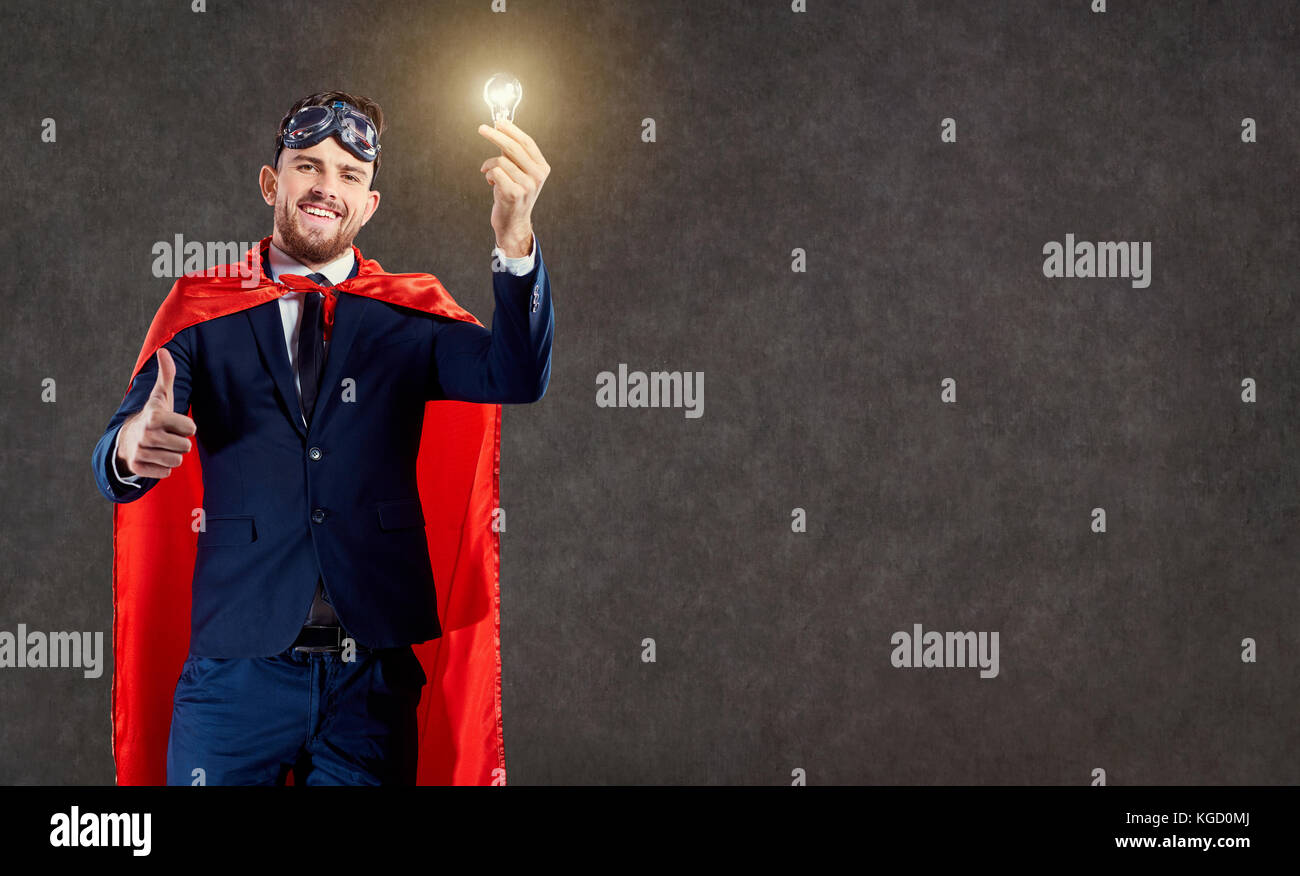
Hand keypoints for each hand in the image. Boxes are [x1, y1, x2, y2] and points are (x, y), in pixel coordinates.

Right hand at [116, 347, 196, 478]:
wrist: (127, 439)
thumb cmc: (153, 416)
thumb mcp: (161, 395)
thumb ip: (167, 374)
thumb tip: (164, 350)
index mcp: (155, 416)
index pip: (191, 428)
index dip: (187, 427)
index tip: (175, 423)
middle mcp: (146, 434)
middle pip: (185, 447)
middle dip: (181, 443)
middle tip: (168, 436)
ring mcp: (140, 451)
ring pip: (176, 461)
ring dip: (173, 455)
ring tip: (162, 447)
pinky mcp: (138, 467)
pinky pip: (165, 473)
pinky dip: (163, 468)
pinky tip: (154, 457)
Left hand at [478, 118, 549, 256]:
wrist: (513, 222)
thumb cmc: (514, 194)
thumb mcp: (519, 172)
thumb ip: (513, 153)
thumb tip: (501, 127)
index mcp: (542, 168)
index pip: (527, 142)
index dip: (512, 130)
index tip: (498, 121)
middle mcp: (537, 176)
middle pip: (514, 147)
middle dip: (495, 135)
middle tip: (481, 129)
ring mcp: (527, 186)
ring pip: (501, 160)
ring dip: (489, 164)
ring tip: (488, 172)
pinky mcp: (513, 194)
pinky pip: (495, 172)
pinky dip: (488, 174)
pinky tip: (490, 183)